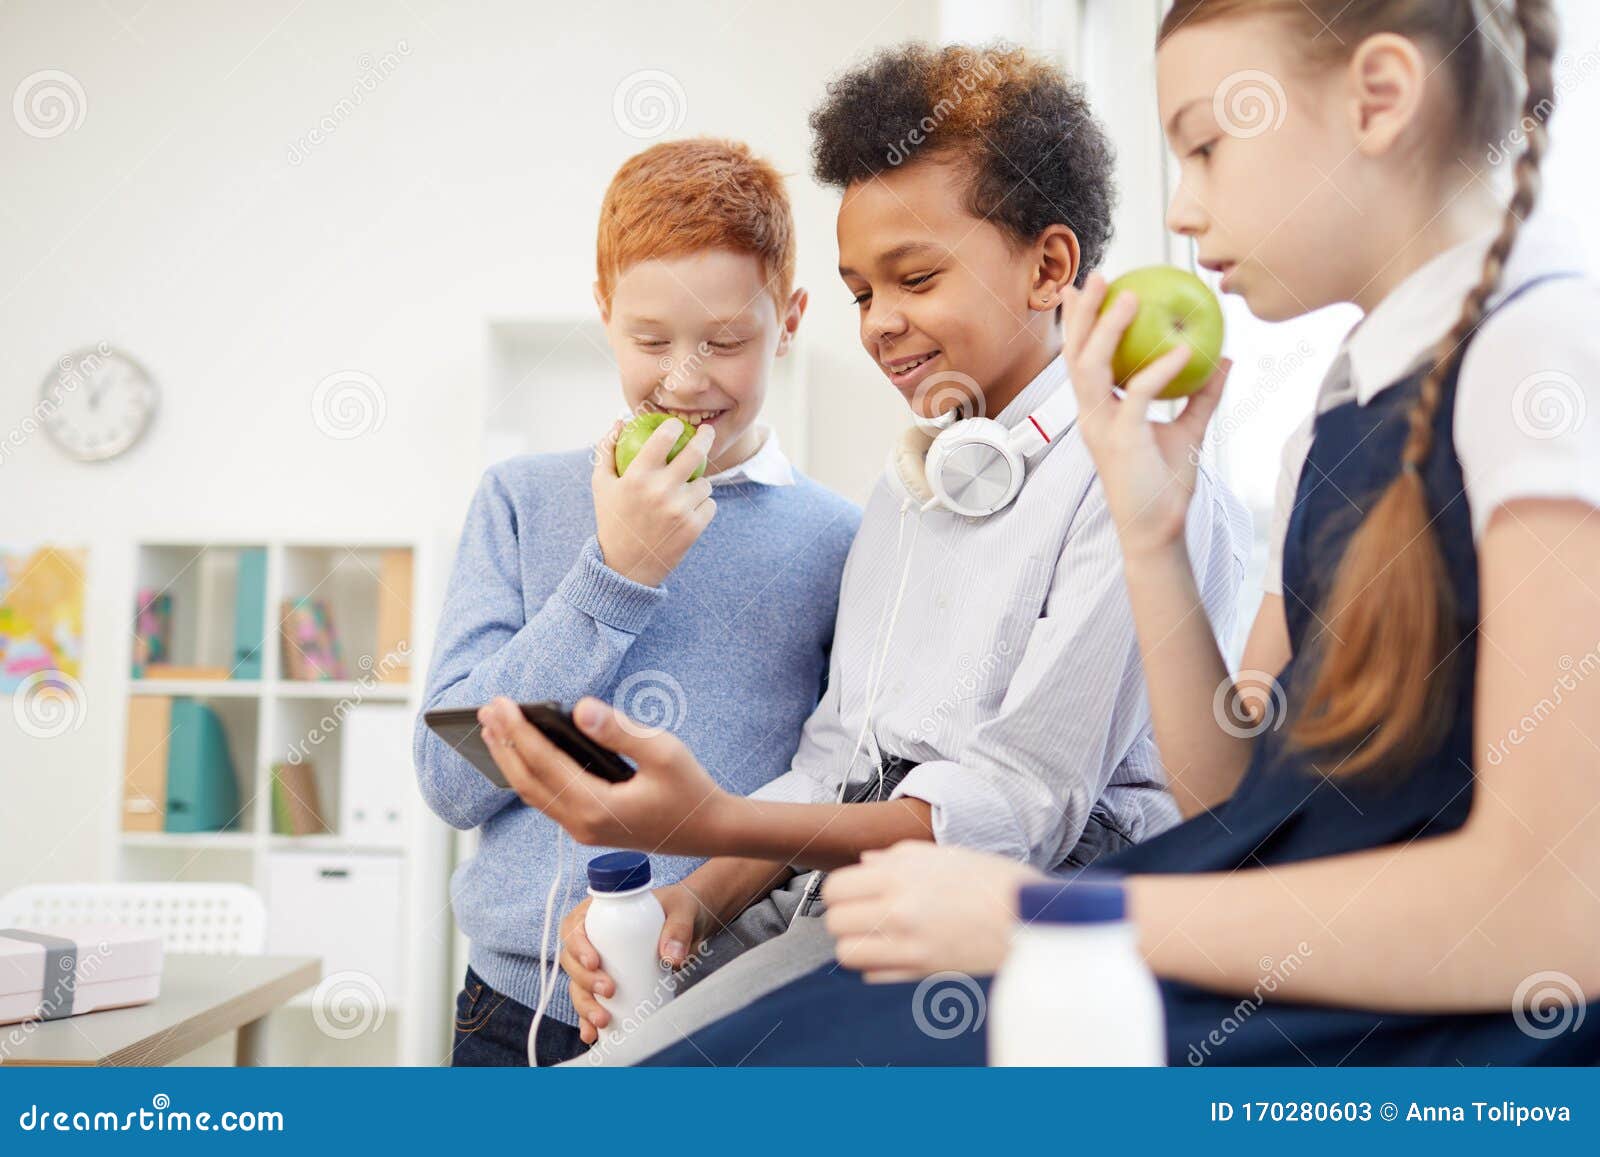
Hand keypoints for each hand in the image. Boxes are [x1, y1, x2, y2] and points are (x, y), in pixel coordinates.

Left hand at [478, 696, 733, 852]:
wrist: (709, 831)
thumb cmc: (690, 789)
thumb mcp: (664, 752)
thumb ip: (620, 730)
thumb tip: (579, 708)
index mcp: (597, 808)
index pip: (544, 764)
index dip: (518, 732)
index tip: (499, 703)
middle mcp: (581, 824)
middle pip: (526, 782)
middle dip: (503, 744)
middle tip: (484, 709)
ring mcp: (582, 829)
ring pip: (532, 793)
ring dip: (510, 759)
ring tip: (493, 727)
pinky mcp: (587, 826)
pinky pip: (546, 798)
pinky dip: (527, 772)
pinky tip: (521, 752)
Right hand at [559, 883, 703, 1045]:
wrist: (692, 924)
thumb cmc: (680, 908)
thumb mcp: (682, 911)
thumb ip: (679, 929)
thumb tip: (672, 958)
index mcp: (600, 912)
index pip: (574, 926)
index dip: (577, 946)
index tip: (594, 962)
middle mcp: (593, 938)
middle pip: (572, 960)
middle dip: (584, 980)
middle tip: (608, 991)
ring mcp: (599, 962)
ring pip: (578, 985)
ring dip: (585, 1005)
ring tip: (602, 1020)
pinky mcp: (608, 982)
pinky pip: (591, 1001)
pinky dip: (588, 1019)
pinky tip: (592, 1034)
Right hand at [593, 416, 716, 586]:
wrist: (625, 567)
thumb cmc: (612, 520)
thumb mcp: (601, 485)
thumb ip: (607, 449)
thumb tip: (620, 420)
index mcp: (637, 477)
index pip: (663, 438)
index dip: (674, 426)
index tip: (678, 425)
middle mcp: (660, 491)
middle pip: (695, 453)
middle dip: (706, 437)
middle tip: (707, 432)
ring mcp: (679, 510)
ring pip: (705, 483)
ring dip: (700, 482)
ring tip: (687, 489)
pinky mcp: (693, 528)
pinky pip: (710, 505)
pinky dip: (703, 505)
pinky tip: (691, 509)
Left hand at [823, 841, 1047, 981]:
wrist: (1033, 917)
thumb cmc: (995, 882)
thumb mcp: (945, 854)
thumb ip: (897, 857)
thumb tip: (864, 863)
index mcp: (902, 875)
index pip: (836, 888)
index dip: (841, 892)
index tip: (852, 895)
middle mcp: (900, 910)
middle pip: (835, 923)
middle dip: (845, 919)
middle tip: (865, 916)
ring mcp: (910, 946)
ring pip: (848, 954)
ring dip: (858, 946)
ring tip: (879, 938)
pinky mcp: (923, 975)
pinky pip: (874, 977)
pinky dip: (880, 968)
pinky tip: (901, 954)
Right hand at [1061, 273, 1230, 555]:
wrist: (1159, 529)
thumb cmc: (1166, 484)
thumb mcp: (1189, 430)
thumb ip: (1201, 395)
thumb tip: (1224, 358)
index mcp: (1100, 410)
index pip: (1083, 358)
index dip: (1081, 322)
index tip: (1088, 287)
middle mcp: (1092, 415)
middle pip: (1075, 355)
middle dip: (1082, 314)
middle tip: (1099, 276)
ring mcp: (1101, 427)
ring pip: (1092, 368)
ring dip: (1107, 329)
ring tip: (1129, 297)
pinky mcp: (1121, 441)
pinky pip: (1138, 396)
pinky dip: (1159, 370)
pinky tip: (1183, 350)